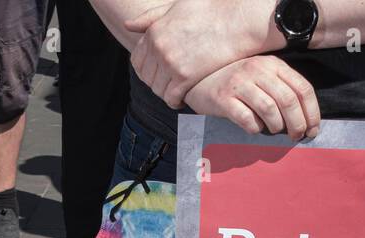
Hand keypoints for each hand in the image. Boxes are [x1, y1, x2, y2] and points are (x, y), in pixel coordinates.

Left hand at [127, 0, 268, 109]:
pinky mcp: (185, 77)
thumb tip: (127, 25)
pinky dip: (175, 101)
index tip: (157, 73)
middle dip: (155, 82)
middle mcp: (158, 48)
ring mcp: (171, 63)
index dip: (146, 70)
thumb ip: (151, 17)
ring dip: (165, 93)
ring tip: (176, 92)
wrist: (237, 21)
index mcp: (154, 32)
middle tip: (168, 85)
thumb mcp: (176, 7)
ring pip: (157, 89)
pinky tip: (183, 99)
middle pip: (146, 77)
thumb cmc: (210, 10)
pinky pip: (171, 98)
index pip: (137, 60)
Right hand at [184, 56, 319, 139]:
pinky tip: (255, 128)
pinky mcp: (223, 99)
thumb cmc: (238, 83)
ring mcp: (239, 83)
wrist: (201, 80)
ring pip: (269, 109)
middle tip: (296, 136)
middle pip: (288, 100)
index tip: (312, 129)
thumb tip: (305, 120)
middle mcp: (257, 70)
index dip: (312, 112)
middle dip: (297, 123)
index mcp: (273, 64)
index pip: (302, 88)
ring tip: (275, 131)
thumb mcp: (263, 77)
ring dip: (277, 126)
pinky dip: (255, 128)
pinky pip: (247, 119)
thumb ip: (282, 90)